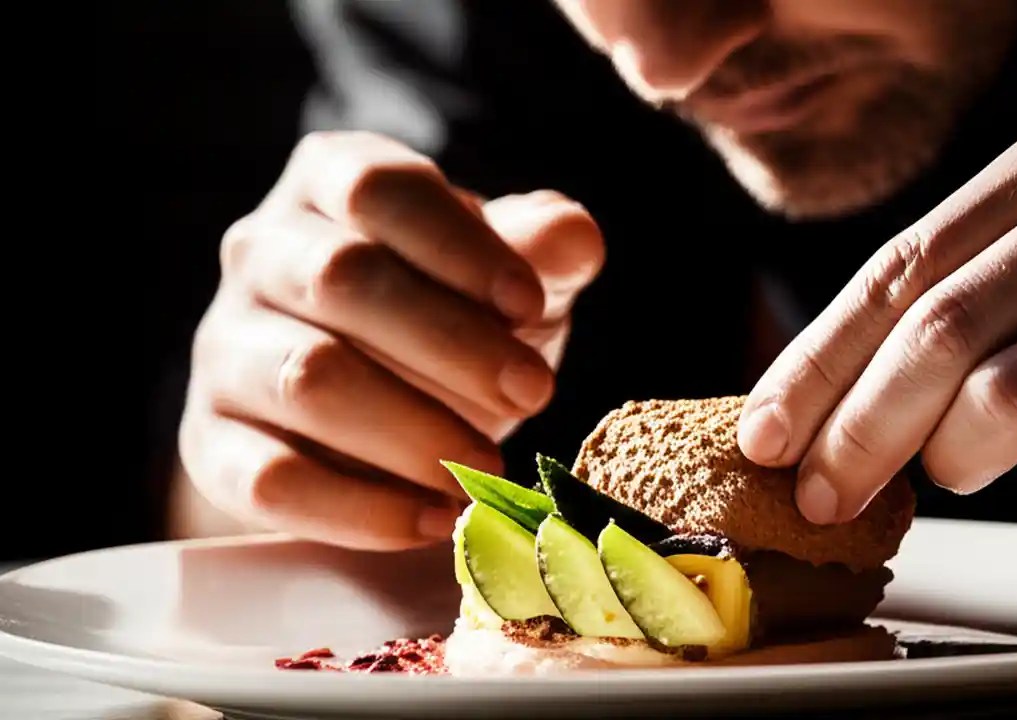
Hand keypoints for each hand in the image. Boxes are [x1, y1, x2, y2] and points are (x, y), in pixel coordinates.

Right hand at [178, 131, 603, 549]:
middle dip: (452, 344)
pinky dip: (360, 507)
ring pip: (305, 378)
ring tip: (487, 466)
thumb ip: (539, 252)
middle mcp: (262, 251)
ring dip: (410, 430)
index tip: (530, 305)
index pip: (381, 190)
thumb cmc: (449, 317)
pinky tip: (433, 517)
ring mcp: (227, 347)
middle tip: (533, 393)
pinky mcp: (212, 441)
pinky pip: (269, 479)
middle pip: (342, 279)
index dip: (460, 247)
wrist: (370, 410)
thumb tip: (573, 235)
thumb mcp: (503, 275)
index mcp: (331, 182)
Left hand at [740, 104, 1016, 528]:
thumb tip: (827, 401)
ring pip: (1006, 403)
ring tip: (964, 469)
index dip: (817, 361)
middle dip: (859, 433)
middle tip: (822, 497)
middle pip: (939, 333)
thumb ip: (968, 293)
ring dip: (959, 463)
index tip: (766, 433)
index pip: (901, 267)